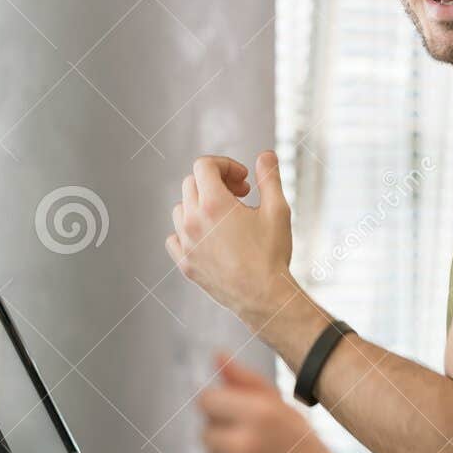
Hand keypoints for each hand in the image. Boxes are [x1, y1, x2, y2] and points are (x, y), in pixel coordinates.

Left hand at [167, 151, 294, 329]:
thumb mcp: (278, 210)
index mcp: (214, 203)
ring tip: (226, 216)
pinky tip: (208, 236)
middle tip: (241, 196)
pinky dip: (187, 231)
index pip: (204, 166)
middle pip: (192, 183)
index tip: (244, 180)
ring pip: (181, 208)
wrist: (264, 297)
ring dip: (200, 204)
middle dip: (216, 182)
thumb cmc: (272, 254)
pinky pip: (174, 237)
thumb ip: (270, 177)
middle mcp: (193, 220)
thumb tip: (266, 155)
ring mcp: (186, 242)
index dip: (226, 165)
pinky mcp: (185, 263)